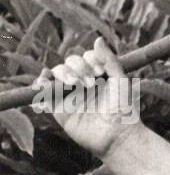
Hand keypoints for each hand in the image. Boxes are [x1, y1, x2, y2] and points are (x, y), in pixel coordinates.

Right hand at [34, 37, 141, 159]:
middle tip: (91, 84)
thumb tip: (97, 38)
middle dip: (78, 67)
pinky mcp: (58, 108)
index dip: (90, 60)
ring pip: (56, 73)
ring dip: (63, 72)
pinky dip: (41, 83)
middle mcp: (82, 83)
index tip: (101, 73)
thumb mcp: (120, 81)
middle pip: (69, 62)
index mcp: (97, 76)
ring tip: (75, 84)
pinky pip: (44, 92)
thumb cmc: (123, 110)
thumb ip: (110, 59)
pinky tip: (46, 82)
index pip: (85, 57)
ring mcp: (69, 94)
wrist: (117, 135)